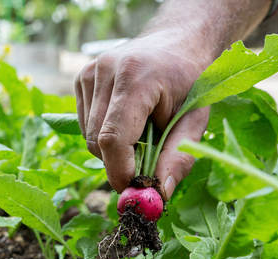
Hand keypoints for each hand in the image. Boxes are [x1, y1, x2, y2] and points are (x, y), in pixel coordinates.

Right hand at [74, 31, 211, 197]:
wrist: (176, 45)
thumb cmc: (189, 83)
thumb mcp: (196, 119)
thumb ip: (179, 156)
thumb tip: (160, 192)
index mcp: (136, 77)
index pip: (113, 137)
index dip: (120, 170)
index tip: (135, 189)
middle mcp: (106, 70)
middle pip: (97, 141)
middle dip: (119, 163)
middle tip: (145, 167)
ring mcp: (90, 72)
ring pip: (89, 137)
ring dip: (113, 149)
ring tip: (141, 133)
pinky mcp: (81, 78)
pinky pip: (85, 126)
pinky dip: (104, 135)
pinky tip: (127, 121)